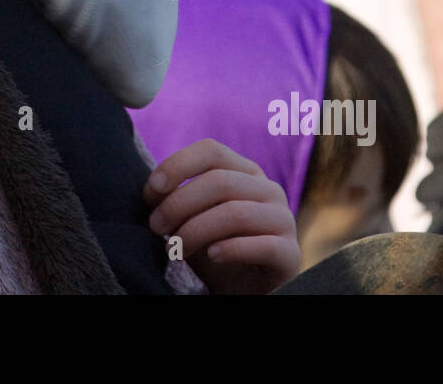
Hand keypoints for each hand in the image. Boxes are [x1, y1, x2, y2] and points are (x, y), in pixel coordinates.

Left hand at [144, 138, 299, 293]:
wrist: (243, 290)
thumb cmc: (213, 249)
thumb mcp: (190, 219)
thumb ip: (174, 199)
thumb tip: (151, 190)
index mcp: (245, 172)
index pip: (211, 151)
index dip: (177, 165)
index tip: (151, 189)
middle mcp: (268, 189)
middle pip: (219, 181)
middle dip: (179, 204)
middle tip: (155, 227)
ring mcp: (284, 220)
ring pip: (235, 213)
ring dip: (195, 230)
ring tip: (175, 249)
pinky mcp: (291, 254)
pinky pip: (263, 245)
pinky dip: (231, 249)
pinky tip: (211, 256)